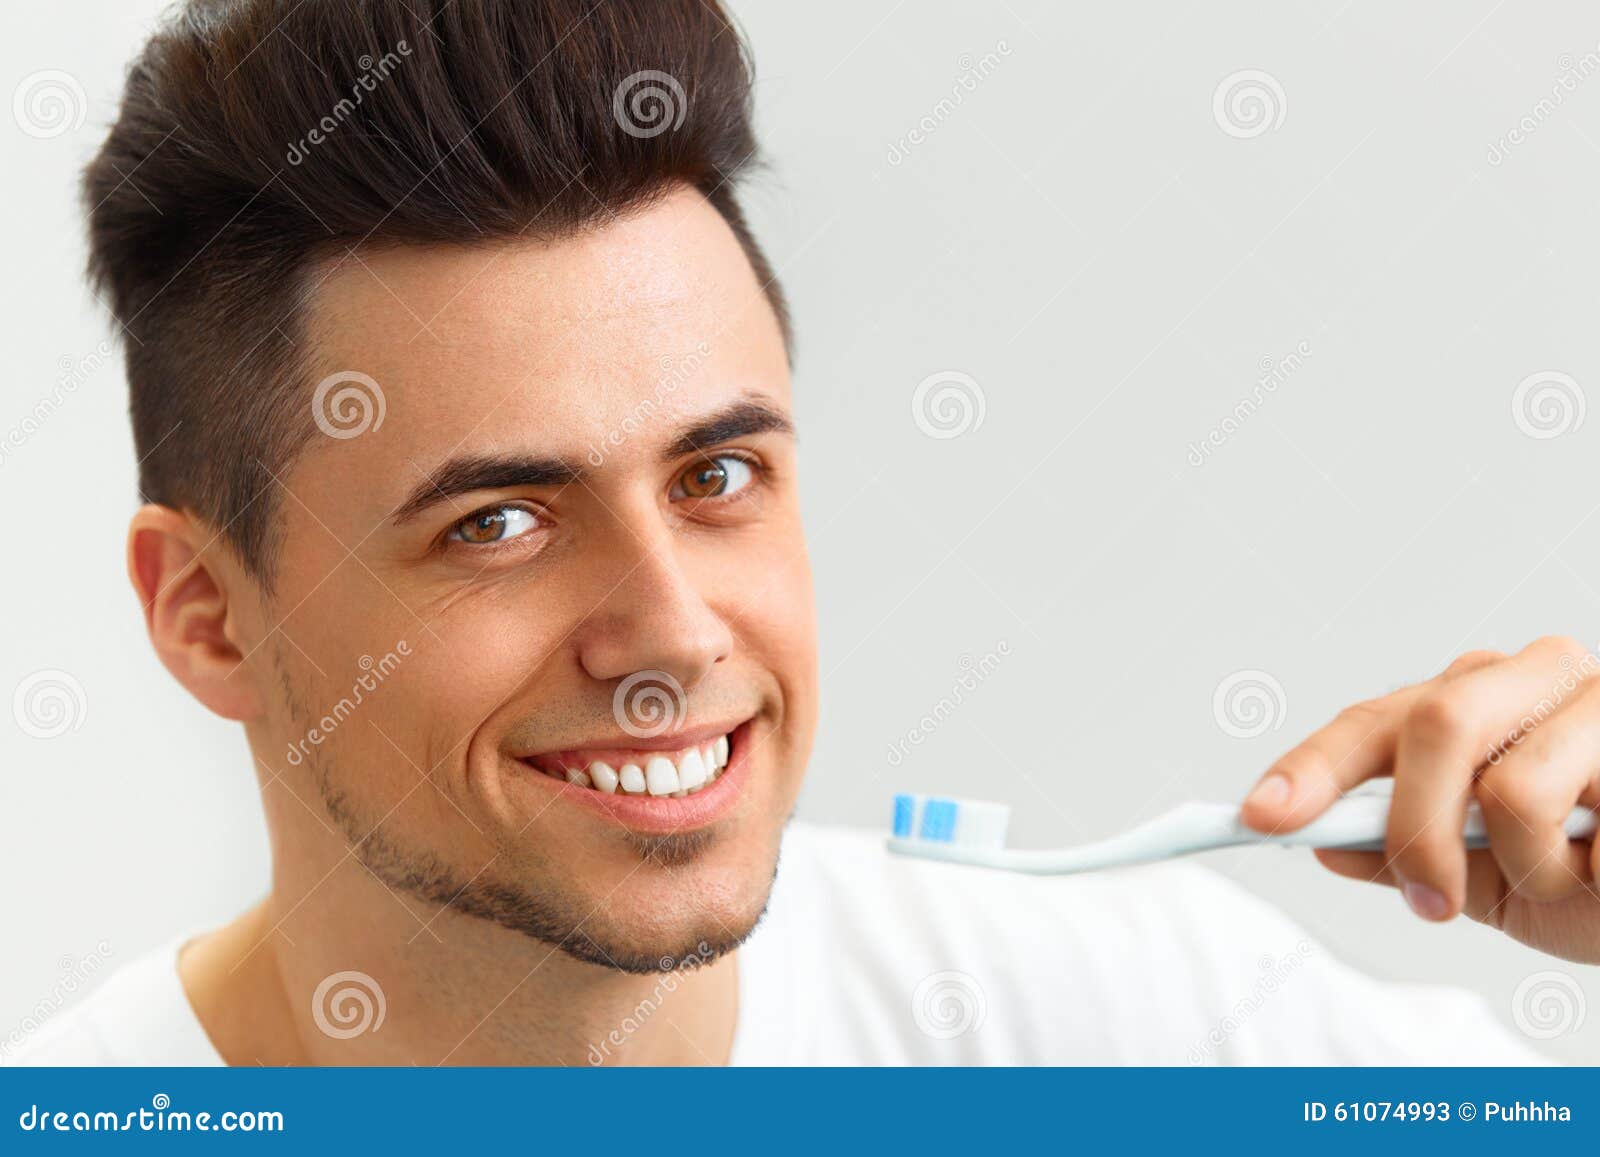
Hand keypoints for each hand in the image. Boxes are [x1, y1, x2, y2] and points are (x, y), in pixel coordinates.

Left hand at [1239, 636, 1599, 962]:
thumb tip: (1320, 839)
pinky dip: (1578, 866)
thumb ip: (1402, 852)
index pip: (1372, 723)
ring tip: (1562, 877)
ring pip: (1506, 781)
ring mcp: (1597, 698)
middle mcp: (1528, 678)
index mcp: (1472, 700)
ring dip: (1521, 864)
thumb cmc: (1596, 876)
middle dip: (1413, 828)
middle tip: (1430, 901)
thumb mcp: (1485, 878)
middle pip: (1431, 724)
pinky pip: (1574, 810)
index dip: (1311, 769)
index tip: (1258, 817)